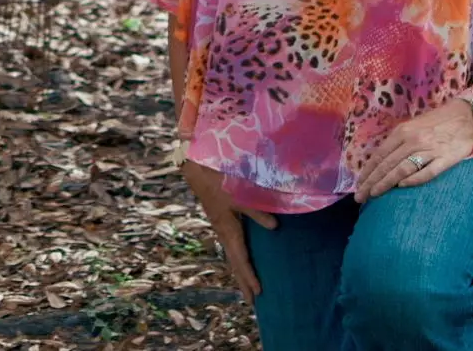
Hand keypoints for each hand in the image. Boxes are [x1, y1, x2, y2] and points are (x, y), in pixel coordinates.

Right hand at [181, 160, 277, 298]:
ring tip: (247, 288)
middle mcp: (223, 233)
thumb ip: (258, 211)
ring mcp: (221, 229)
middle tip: (252, 302)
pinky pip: (230, 248)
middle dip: (244, 282)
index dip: (250, 276)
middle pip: (235, 263)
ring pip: (231, 257)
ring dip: (240, 273)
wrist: (197, 170)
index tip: (259, 293)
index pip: (241, 259)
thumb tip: (275, 227)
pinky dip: (237, 260)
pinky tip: (240, 261)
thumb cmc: (219, 180)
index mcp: (228, 229)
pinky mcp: (221, 223)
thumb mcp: (241, 194)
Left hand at [354, 98, 472, 202]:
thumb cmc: (437, 122)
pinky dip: (413, 179)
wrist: (467, 117)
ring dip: (385, 183)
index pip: (379, 155)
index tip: (358, 184)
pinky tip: (402, 187)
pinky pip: (427, 171)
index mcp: (402, 132)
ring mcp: (429, 150)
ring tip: (374, 195)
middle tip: (360, 196)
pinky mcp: (446, 159)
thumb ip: (397, 142)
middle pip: (387, 164)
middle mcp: (413, 141)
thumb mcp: (412, 126)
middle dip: (371, 182)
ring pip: (402, 169)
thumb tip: (380, 161)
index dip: (367, 171)